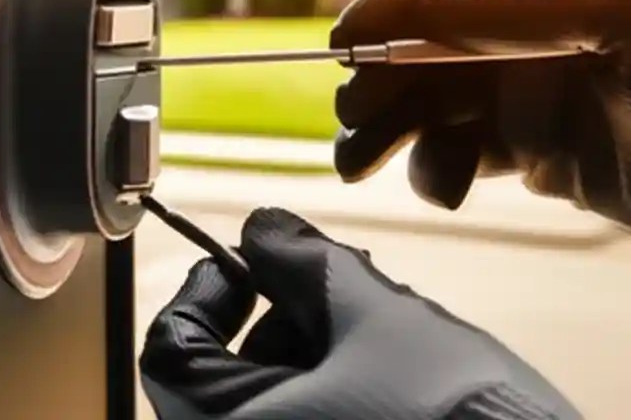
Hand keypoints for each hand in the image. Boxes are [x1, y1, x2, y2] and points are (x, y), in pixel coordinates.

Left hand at [139, 208, 578, 419]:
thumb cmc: (459, 418)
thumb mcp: (377, 319)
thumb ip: (307, 265)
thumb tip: (263, 230)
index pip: (171, 352)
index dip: (204, 293)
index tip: (249, 263)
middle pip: (221, 381)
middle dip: (278, 321)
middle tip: (338, 290)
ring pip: (271, 406)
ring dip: (312, 358)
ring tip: (380, 333)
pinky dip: (333, 396)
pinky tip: (390, 373)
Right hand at [331, 0, 630, 247]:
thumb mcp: (624, 15)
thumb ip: (518, 9)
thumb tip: (421, 12)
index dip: (394, 3)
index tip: (345, 39)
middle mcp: (536, 15)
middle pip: (431, 40)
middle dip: (384, 77)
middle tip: (351, 114)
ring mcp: (530, 80)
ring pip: (436, 99)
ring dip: (395, 128)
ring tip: (359, 160)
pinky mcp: (532, 143)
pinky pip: (462, 149)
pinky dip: (441, 167)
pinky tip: (445, 186)